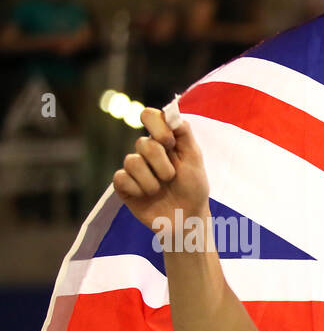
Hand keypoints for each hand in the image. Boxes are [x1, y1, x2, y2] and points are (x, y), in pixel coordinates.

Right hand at [112, 107, 209, 234]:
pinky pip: (121, 178)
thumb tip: (171, 111)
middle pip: (143, 143)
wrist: (187, 219)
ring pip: (132, 162)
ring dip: (152, 181)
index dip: (157, 127)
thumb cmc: (193, 189)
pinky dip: (138, 189)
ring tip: (161, 190)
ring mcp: (134, 168)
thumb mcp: (195, 159)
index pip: (149, 116)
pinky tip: (146, 196)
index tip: (169, 142)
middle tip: (172, 177)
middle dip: (162, 164)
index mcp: (163, 141)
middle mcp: (146, 152)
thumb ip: (184, 134)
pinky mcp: (124, 185)